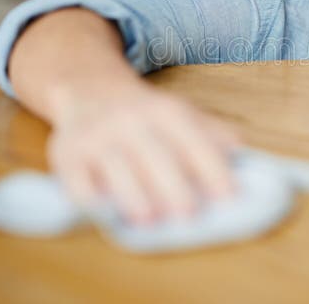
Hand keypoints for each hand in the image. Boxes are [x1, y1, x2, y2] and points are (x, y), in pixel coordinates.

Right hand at [46, 80, 241, 224]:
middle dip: (173, 186)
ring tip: (148, 219)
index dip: (212, 168)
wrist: (88, 88)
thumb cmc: (143, 113)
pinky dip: (89, 196)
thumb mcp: (179, 113)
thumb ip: (211, 132)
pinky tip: (104, 211)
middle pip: (155, 155)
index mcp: (165, 111)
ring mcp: (97, 135)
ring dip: (132, 194)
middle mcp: (130, 120)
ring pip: (116, 167)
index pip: (193, 140)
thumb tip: (242, 151)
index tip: (229, 196)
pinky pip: (76, 177)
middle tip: (188, 215)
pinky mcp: (67, 152)